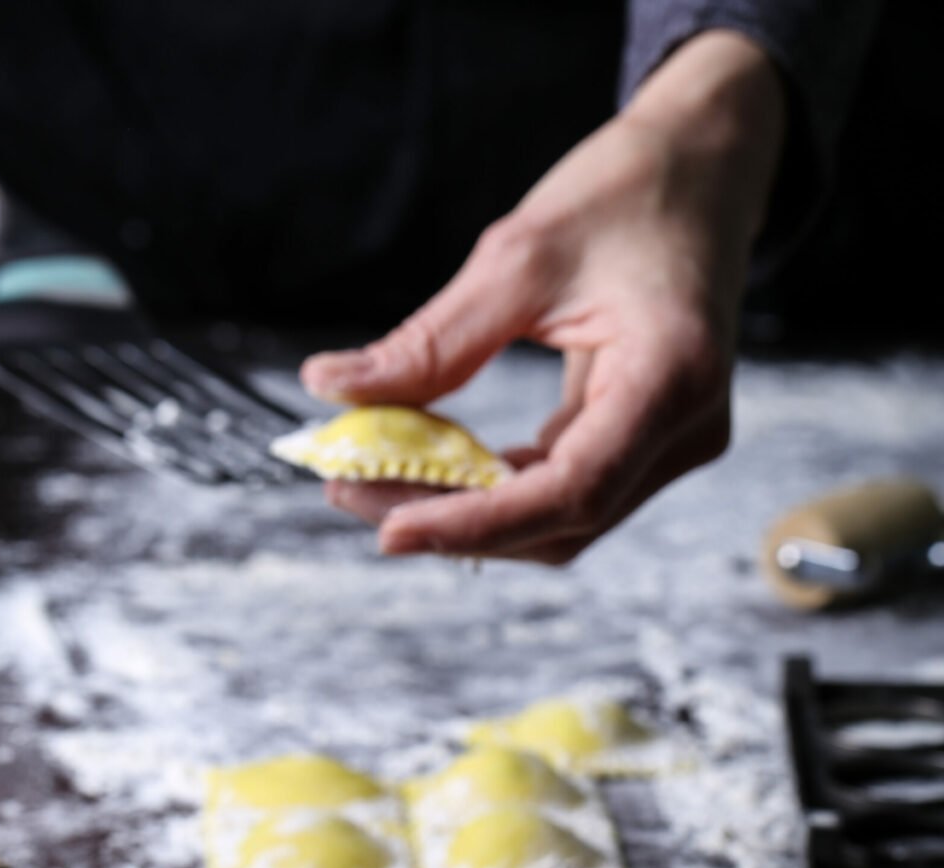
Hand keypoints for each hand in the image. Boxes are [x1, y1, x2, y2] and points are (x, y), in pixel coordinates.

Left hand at [301, 30, 784, 563]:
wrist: (706, 167)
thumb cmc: (628, 193)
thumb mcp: (520, 257)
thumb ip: (431, 342)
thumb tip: (331, 389)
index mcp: (671, 380)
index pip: (570, 492)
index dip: (476, 524)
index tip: (389, 529)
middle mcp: (684, 432)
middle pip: (560, 526)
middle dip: (454, 525)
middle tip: (352, 493)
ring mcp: (671, 446)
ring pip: (560, 525)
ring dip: (468, 518)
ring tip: (376, 484)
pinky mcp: (647, 444)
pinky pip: (564, 493)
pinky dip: (495, 491)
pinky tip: (429, 467)